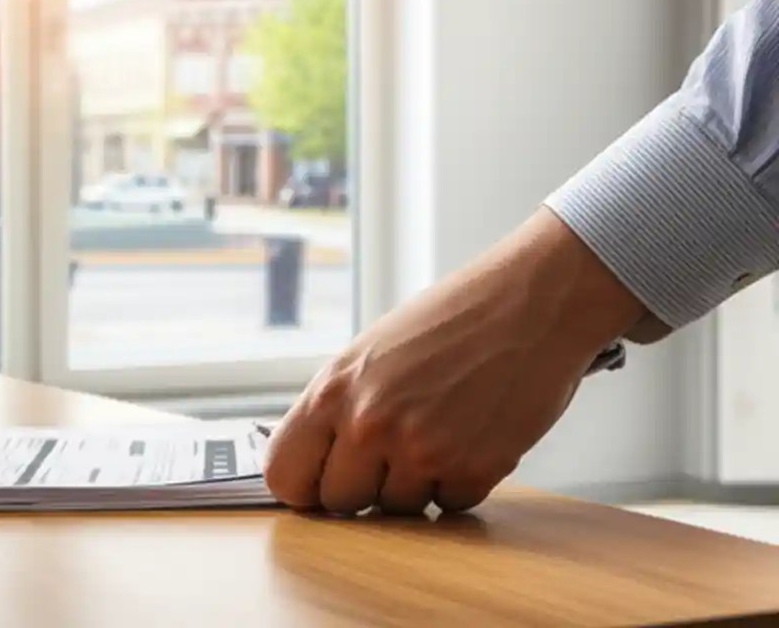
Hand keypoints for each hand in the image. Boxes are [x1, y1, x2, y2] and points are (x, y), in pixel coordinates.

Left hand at [263, 209, 645, 514]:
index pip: (283, 475)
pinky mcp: (473, 470)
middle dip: (364, 485)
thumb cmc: (450, 321)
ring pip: (396, 509)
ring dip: (415, 483)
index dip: (303, 484)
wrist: (529, 304)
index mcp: (332, 389)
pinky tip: (470, 435)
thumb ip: (334, 409)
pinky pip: (449, 505)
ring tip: (439, 428)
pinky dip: (460, 481)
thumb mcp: (368, 354)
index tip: (320, 481)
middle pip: (339, 502)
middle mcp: (368, 424)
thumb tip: (309, 464)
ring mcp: (420, 451)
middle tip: (393, 448)